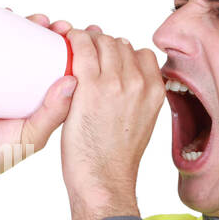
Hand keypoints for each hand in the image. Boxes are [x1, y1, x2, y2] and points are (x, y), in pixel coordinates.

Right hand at [0, 12, 77, 219]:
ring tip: (38, 19)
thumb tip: (73, 80)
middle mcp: (18, 86)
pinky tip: (5, 12)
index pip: (57, 71)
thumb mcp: (29, 137)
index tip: (78, 40)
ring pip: (13, 44)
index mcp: (37, 101)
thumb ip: (52, 114)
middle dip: (50, 34)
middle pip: (36, 52)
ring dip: (27, 25)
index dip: (70, 53)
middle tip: (59, 25)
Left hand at [58, 25, 164, 219]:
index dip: (121, 51)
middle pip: (120, 44)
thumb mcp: (142, 124)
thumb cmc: (116, 160)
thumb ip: (138, 100)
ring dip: (86, 39)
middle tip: (84, 50)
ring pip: (102, 41)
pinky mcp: (90, 87)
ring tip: (72, 47)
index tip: (106, 57)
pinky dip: (73, 40)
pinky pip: (82, 48)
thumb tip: (126, 86)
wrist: (104, 180)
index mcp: (154, 91)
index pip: (141, 53)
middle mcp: (138, 83)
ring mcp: (115, 83)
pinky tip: (63, 43)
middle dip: (101, 43)